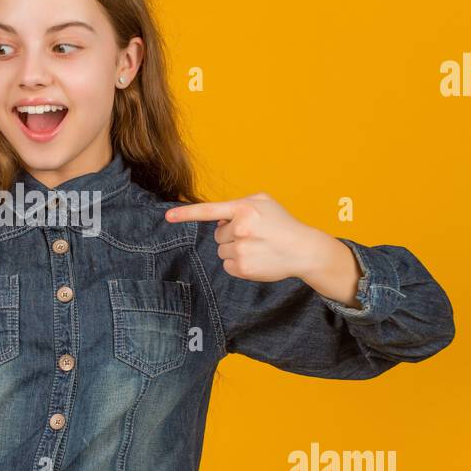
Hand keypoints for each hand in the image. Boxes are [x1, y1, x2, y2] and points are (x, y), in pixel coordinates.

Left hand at [164, 192, 328, 282]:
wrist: (303, 250)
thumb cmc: (282, 224)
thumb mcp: (264, 202)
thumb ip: (240, 203)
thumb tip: (219, 217)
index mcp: (244, 209)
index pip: (209, 211)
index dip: (186, 214)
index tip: (167, 217)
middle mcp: (240, 229)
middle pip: (218, 235)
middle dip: (231, 235)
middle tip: (253, 236)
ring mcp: (241, 250)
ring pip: (222, 250)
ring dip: (235, 249)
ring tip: (257, 247)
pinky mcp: (242, 268)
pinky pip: (227, 265)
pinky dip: (238, 263)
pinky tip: (256, 259)